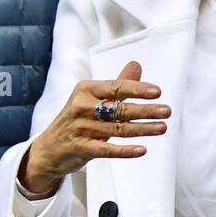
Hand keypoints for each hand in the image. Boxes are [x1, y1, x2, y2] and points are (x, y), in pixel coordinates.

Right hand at [20, 60, 169, 195]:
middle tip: (167, 111)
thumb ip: (117, 85)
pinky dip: (125, 151)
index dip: (137, 90)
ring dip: (142, 129)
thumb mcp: (92, 98)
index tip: (157, 92)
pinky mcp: (81, 149)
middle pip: (119, 109)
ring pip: (117, 129)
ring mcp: (80, 129)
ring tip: (162, 128)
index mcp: (86, 91)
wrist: (49, 148)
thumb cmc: (77, 119)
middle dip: (145, 110)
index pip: (115, 88)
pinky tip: (142, 150)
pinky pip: (106, 150)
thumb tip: (136, 65)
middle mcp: (82, 108)